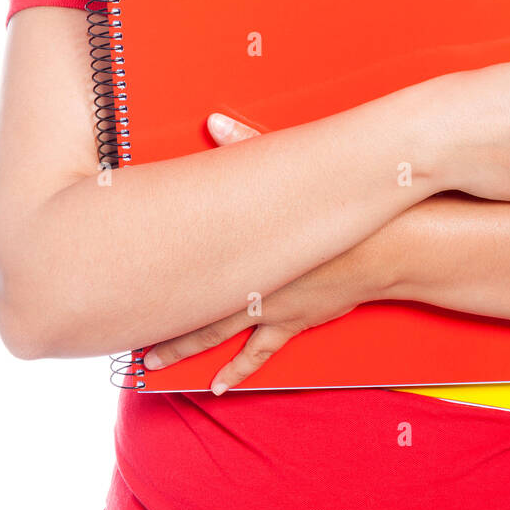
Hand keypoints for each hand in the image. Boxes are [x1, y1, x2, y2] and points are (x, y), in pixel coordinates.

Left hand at [141, 112, 386, 394]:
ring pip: (216, 336)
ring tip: (153, 364)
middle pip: (192, 311)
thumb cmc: (342, 213)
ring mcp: (270, 310)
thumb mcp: (293, 177)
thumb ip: (248, 147)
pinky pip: (260, 353)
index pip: (186, 271)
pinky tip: (222, 387)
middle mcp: (248, 289)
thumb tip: (214, 122)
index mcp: (243, 255)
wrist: (389, 250)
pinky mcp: (295, 322)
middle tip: (123, 342)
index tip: (120, 292)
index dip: (151, 283)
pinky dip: (239, 370)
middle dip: (158, 326)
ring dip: (185, 350)